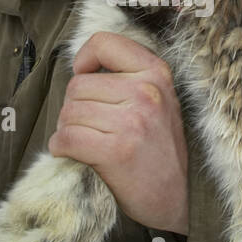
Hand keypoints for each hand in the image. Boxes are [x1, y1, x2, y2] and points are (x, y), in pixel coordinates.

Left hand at [48, 32, 189, 235]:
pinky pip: (67, 138)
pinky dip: (61, 148)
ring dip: (67, 129)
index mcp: (157, 73)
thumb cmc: (161, 149)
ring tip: (84, 141)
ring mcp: (132, 121)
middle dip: (74, 107)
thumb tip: (80, 68)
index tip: (86, 76)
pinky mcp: (116, 151)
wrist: (180, 198)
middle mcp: (146, 92)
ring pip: (69, 112)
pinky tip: (74, 154)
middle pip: (77, 85)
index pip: (104, 42)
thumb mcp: (160, 101)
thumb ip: (130, 78)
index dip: (85, 59)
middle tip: (89, 126)